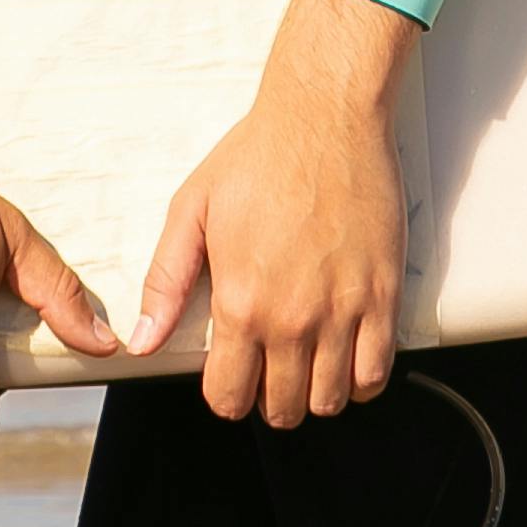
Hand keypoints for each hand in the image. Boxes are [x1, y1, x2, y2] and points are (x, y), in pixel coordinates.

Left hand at [126, 0, 415, 427]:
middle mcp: (294, 319)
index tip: (230, 374)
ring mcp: (344, 311)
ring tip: (306, 363)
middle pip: (284, 408)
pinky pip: (376, 373)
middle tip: (268, 368)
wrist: (324, 118)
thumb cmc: (256, 158)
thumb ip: (165, 282)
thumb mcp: (192, 211)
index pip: (229, 397)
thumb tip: (143, 342)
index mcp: (242, 302)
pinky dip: (359, 380)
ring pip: (331, 400)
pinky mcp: (384, 296)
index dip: (225, 394)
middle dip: (270, 399)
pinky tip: (345, 356)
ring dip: (315, 393)